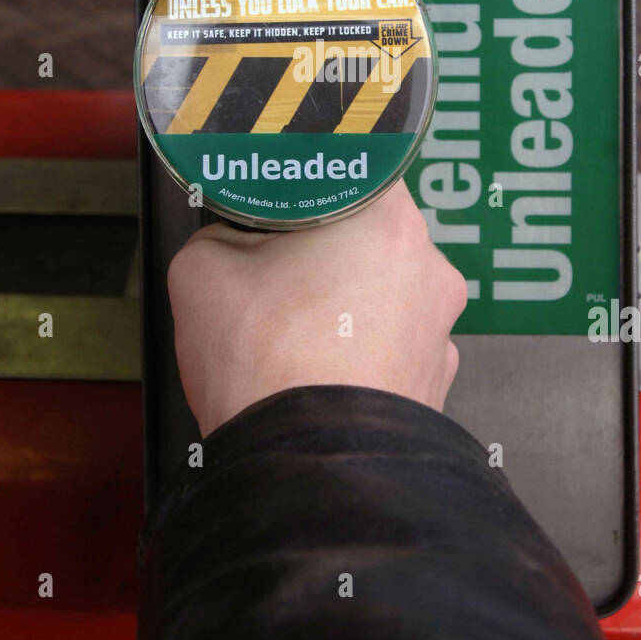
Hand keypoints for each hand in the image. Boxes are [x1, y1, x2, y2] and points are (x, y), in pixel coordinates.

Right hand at [167, 179, 464, 437]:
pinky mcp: (434, 384)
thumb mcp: (201, 271)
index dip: (308, 182)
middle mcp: (430, 268)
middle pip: (371, 235)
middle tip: (273, 268)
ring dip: (345, 304)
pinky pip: (392, 348)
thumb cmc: (268, 366)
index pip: (355, 170)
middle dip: (324, 248)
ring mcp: (439, 331)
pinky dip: (360, 353)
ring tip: (289, 331)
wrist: (304, 469)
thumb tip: (225, 239)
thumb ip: (216, 234)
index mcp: (387, 220)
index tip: (281, 195)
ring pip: (384, 294)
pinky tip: (315, 368)